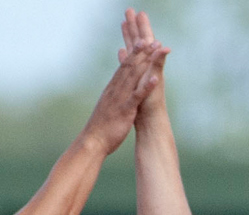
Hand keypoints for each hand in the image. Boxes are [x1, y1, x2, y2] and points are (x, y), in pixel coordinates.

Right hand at [80, 10, 166, 154]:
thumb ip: (112, 95)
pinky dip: (146, 87)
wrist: (93, 141)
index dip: (134, 53)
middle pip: (129, 67)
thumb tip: (116, 88)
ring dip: (145, 63)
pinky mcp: (125, 110)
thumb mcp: (107, 106)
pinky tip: (155, 79)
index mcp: (113, 88)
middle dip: (140, 52)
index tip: (142, 41)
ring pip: (134, 77)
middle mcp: (116, 90)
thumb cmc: (101, 126)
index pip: (124, 67)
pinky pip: (137, 97)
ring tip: (154, 51)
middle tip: (151, 38)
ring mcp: (120, 99)